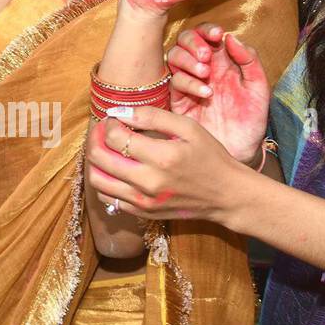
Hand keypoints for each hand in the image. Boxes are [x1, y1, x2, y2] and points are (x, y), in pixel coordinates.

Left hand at [84, 105, 244, 222]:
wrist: (228, 196)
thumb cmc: (210, 157)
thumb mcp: (188, 128)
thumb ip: (152, 116)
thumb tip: (119, 111)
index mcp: (161, 157)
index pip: (114, 137)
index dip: (108, 123)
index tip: (115, 119)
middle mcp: (148, 182)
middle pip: (99, 158)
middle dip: (95, 138)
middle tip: (104, 130)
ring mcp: (144, 201)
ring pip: (97, 180)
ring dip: (96, 160)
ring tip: (106, 149)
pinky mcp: (143, 213)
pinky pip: (107, 197)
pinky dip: (104, 181)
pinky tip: (115, 169)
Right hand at [167, 24, 269, 166]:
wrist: (241, 150)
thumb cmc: (251, 120)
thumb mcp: (259, 88)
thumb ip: (250, 61)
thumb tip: (231, 38)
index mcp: (223, 61)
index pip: (207, 34)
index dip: (208, 29)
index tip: (217, 34)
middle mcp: (203, 68)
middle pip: (185, 41)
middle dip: (193, 42)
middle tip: (205, 56)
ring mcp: (189, 83)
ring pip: (174, 57)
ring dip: (187, 60)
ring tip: (205, 73)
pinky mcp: (179, 100)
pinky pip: (175, 83)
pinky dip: (188, 83)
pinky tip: (205, 93)